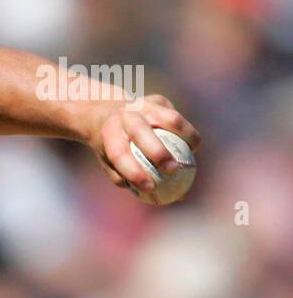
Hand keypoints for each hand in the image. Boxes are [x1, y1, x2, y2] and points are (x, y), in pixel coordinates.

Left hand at [85, 95, 200, 193]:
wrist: (105, 111)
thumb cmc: (111, 145)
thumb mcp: (108, 162)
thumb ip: (130, 180)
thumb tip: (161, 197)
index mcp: (108, 133)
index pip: (119, 154)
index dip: (134, 172)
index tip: (150, 188)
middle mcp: (124, 116)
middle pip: (140, 132)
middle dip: (159, 152)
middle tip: (173, 170)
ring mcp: (141, 104)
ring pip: (168, 118)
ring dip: (184, 136)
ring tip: (192, 155)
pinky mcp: (157, 100)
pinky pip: (177, 117)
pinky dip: (186, 131)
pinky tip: (191, 145)